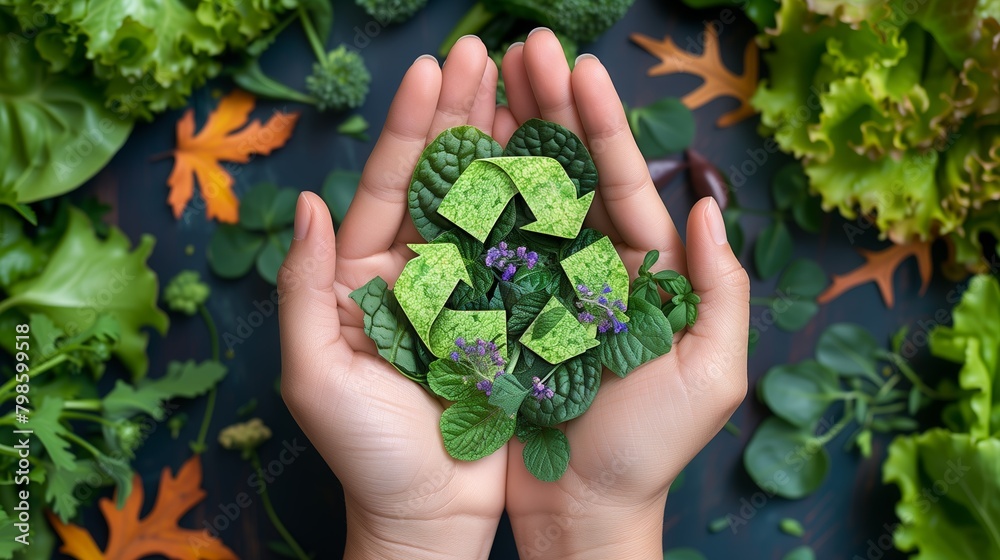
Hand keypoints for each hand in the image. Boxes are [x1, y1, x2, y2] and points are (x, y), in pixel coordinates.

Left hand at [277, 37, 504, 559]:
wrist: (429, 514)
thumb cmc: (365, 453)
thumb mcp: (315, 373)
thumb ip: (303, 288)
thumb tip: (307, 202)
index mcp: (364, 276)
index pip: (389, 185)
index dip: (414, 126)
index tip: (437, 68)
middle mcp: (418, 272)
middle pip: (443, 178)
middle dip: (464, 113)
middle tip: (489, 50)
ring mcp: (469, 289)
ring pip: (490, 202)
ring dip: (507, 141)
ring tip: (527, 82)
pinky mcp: (512, 315)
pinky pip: (528, 251)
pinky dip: (542, 203)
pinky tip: (560, 156)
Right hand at [498, 30, 749, 559]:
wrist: (580, 510)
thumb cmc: (647, 450)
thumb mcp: (709, 374)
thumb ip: (720, 290)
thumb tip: (704, 202)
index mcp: (642, 273)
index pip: (620, 184)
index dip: (599, 126)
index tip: (577, 66)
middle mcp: (589, 268)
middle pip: (567, 175)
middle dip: (547, 108)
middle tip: (521, 46)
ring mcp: (539, 286)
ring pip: (522, 199)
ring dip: (506, 136)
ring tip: (486, 77)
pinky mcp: (498, 312)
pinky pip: (483, 248)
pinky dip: (471, 200)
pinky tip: (454, 153)